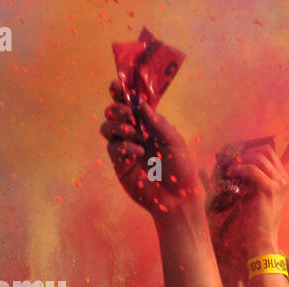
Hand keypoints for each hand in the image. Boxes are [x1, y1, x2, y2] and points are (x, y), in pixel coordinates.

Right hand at [101, 81, 202, 218]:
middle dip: (117, 107)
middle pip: (113, 112)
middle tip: (129, 114)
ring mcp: (125, 148)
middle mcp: (134, 133)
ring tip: (132, 132)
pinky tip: (137, 152)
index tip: (117, 85)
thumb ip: (156, 122)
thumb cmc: (181, 169)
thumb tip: (139, 103)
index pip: (130, 104)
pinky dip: (124, 146)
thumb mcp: (173, 140)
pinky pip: (113, 148)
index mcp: (148, 125)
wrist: (178, 198)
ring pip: (107, 128)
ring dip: (117, 125)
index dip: (121, 92)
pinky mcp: (119, 164)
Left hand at [208, 125, 288, 263]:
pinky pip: (252, 169)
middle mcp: (284, 179)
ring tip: (231, 169)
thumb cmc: (255, 219)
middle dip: (248, 151)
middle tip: (235, 162)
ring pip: (259, 158)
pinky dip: (239, 169)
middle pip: (267, 150)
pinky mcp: (269, 189)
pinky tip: (233, 174)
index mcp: (283, 179)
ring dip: (241, 160)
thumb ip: (250, 177)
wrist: (261, 237)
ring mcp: (279, 184)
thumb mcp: (253, 193)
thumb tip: (233, 163)